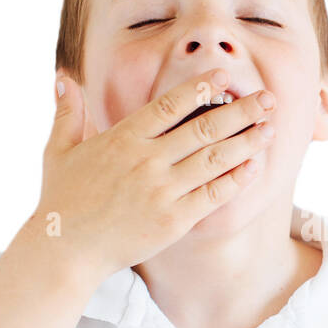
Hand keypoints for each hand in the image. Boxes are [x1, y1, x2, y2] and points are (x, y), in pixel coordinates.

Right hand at [33, 68, 276, 283]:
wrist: (65, 250)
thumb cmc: (62, 200)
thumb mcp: (58, 151)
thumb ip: (68, 113)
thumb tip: (63, 79)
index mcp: (123, 138)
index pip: (169, 105)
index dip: (199, 88)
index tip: (224, 76)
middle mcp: (146, 160)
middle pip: (203, 128)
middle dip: (240, 111)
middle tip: (267, 99)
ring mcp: (162, 190)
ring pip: (214, 159)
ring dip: (246, 142)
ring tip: (269, 128)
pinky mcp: (174, 220)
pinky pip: (213, 195)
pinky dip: (236, 179)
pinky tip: (255, 166)